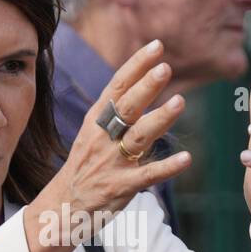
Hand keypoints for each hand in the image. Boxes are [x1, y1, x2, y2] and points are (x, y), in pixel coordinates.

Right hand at [25, 39, 191, 251]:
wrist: (64, 205)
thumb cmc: (85, 165)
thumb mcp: (93, 132)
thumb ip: (115, 111)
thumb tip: (141, 82)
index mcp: (96, 120)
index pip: (117, 86)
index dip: (136, 65)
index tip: (156, 46)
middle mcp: (103, 137)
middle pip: (127, 107)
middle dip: (146, 87)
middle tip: (165, 68)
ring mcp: (112, 162)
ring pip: (139, 137)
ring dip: (160, 119)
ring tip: (180, 103)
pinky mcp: (121, 186)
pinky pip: (147, 175)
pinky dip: (167, 167)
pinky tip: (186, 159)